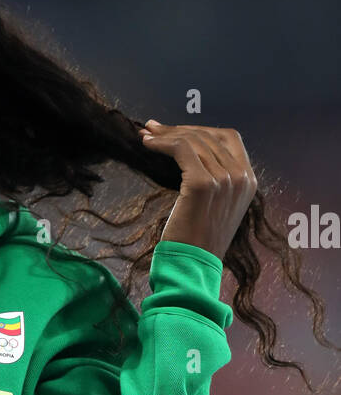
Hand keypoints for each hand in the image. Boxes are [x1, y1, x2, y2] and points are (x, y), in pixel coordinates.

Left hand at [140, 119, 257, 260]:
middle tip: (151, 128)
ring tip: (145, 135)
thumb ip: (215, 179)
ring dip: (166, 135)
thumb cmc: (197, 240)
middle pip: (208, 136)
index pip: (227, 138)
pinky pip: (181, 150)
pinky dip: (162, 143)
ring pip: (193, 141)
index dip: (199, 129)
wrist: (193, 266)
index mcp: (249, 180)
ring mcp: (225, 179)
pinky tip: (147, 145)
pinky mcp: (203, 184)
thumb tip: (188, 150)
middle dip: (178, 129)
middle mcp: (242, 177)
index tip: (174, 130)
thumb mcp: (216, 205)